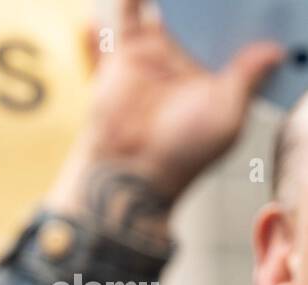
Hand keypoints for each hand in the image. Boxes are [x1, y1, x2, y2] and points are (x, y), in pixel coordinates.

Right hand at [48, 0, 282, 235]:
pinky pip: (110, 32)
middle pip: (191, 18)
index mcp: (210, 75)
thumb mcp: (228, 113)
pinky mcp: (117, 63)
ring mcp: (147, 61)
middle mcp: (178, 64)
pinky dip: (105, 18)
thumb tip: (275, 51)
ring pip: (152, 15)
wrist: (132, 172)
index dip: (234, 13)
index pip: (227, 34)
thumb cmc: (182, 152)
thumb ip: (247, 77)